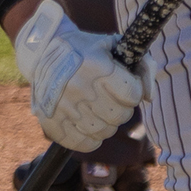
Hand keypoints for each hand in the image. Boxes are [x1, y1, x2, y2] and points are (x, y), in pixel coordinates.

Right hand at [12, 0, 152, 151]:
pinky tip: (85, 123)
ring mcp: (63, 106)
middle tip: (109, 98)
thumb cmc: (85, 50)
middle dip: (120, 108)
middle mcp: (78, 86)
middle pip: (120, 116)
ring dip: (105, 123)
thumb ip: (142, 67)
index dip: (132, 91)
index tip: (121, 85)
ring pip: (104, 131)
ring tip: (96, 109)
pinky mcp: (51, 122)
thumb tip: (148, 98)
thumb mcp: (113, 46)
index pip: (132, 95)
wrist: (41, 53)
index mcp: (95, 65)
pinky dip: (90, 138)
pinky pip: (84, 143)